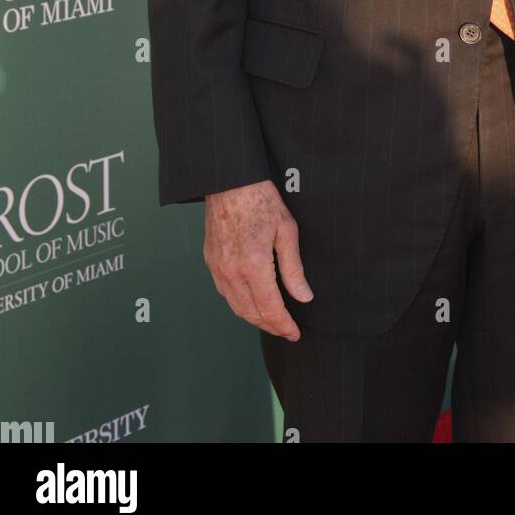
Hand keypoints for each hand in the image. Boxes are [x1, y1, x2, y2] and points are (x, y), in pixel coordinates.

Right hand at [203, 179, 312, 339]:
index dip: (284, 325)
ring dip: (254, 318)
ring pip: (236, 306)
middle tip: (287, 330)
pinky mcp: (210, 261)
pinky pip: (225, 292)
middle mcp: (231, 271)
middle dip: (271, 325)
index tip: (295, 333)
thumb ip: (294, 269)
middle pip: (251, 313)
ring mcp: (217, 268)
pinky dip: (239, 304)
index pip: (270, 308)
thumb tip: (304, 297)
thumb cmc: (261, 200)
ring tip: (272, 320)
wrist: (230, 181)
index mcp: (253, 265)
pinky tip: (251, 302)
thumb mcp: (287, 230)